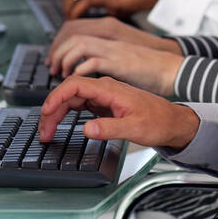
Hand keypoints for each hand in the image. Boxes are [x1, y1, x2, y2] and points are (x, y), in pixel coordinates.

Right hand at [38, 74, 199, 148]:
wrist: (173, 122)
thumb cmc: (158, 122)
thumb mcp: (135, 129)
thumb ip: (109, 128)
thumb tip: (85, 129)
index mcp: (109, 88)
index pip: (74, 85)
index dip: (56, 98)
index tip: (45, 114)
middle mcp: (104, 88)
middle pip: (68, 92)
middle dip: (52, 110)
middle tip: (44, 133)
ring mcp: (103, 95)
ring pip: (72, 99)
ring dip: (57, 113)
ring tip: (48, 132)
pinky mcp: (104, 103)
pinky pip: (79, 104)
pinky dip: (67, 113)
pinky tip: (61, 124)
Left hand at [46, 35, 181, 95]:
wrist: (170, 69)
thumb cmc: (147, 66)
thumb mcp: (118, 55)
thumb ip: (101, 55)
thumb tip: (82, 65)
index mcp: (107, 30)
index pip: (72, 28)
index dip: (58, 43)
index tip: (54, 58)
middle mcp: (108, 34)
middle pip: (71, 34)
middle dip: (57, 51)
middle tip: (53, 67)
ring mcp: (113, 47)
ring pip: (78, 44)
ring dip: (65, 59)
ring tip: (62, 74)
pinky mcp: (119, 61)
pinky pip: (92, 61)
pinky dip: (80, 70)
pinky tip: (78, 79)